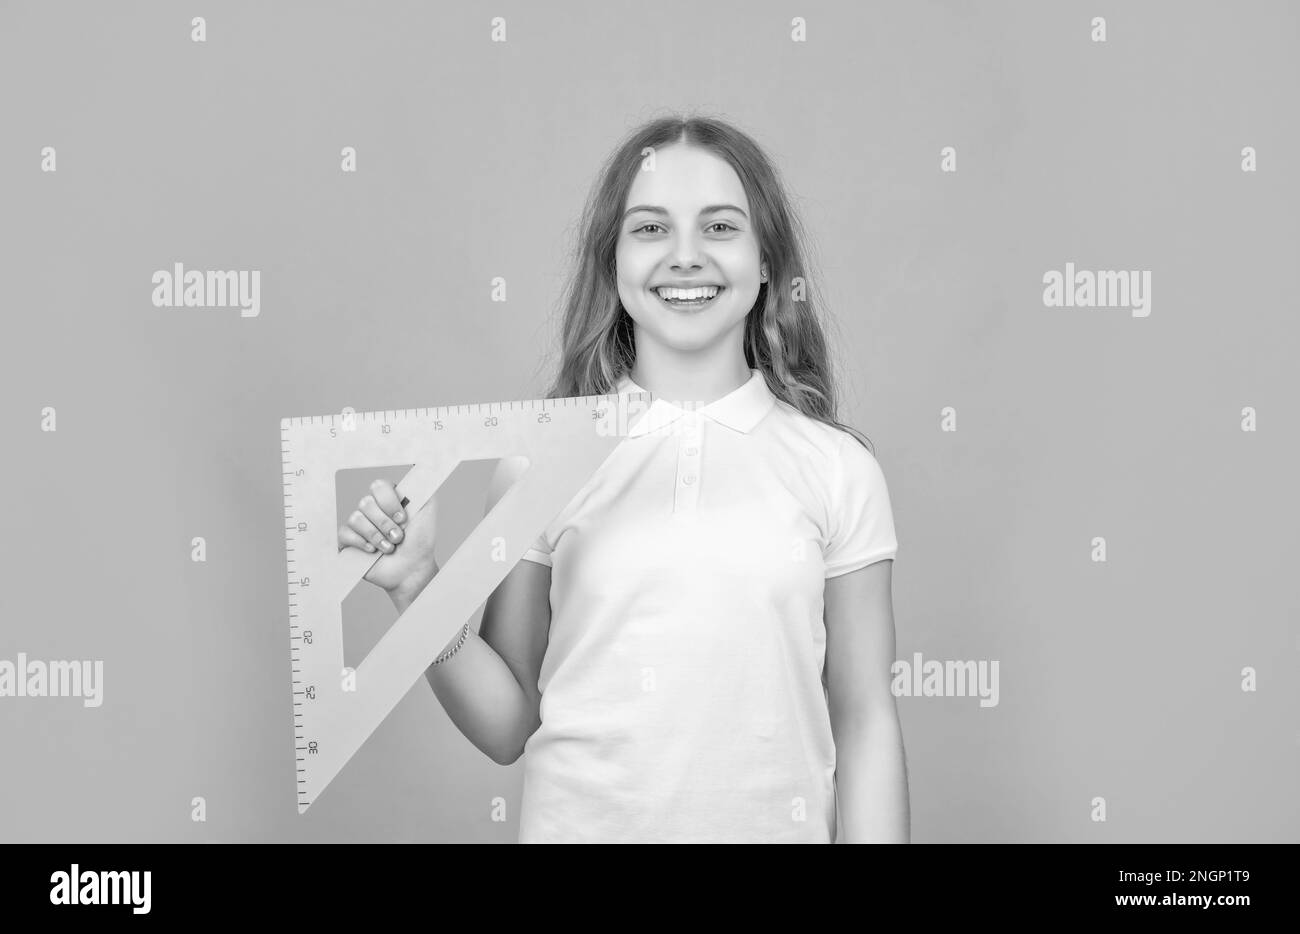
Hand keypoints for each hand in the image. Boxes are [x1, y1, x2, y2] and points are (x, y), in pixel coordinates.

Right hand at [336, 478, 438, 593]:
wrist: (412, 570)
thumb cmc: (421, 542)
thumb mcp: (428, 512)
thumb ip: (424, 489)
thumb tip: (421, 468)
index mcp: (388, 499)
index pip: (378, 486)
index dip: (389, 502)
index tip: (403, 519)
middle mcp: (372, 509)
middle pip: (365, 503)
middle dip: (384, 523)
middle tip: (398, 537)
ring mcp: (359, 525)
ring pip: (355, 518)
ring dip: (376, 536)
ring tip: (389, 548)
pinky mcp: (349, 541)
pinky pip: (344, 533)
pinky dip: (361, 543)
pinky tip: (373, 551)